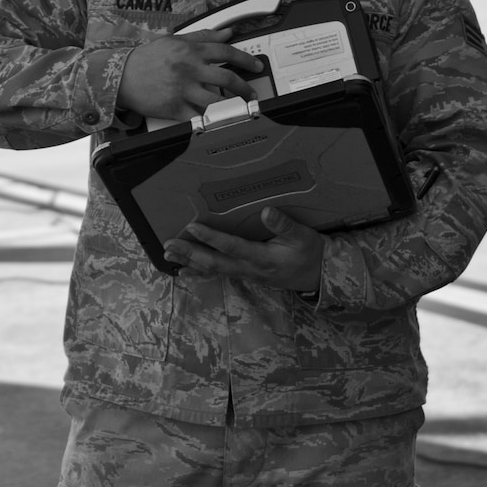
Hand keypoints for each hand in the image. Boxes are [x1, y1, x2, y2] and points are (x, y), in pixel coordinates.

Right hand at [118, 30, 265, 119]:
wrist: (121, 76)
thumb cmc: (148, 58)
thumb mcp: (175, 40)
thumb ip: (203, 36)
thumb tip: (227, 32)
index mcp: (191, 51)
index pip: (226, 53)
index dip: (246, 59)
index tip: (256, 66)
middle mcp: (189, 69)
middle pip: (227, 79)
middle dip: (245, 88)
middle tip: (252, 93)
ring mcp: (182, 90)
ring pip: (216, 101)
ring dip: (232, 106)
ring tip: (239, 108)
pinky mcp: (174, 108)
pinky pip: (198, 117)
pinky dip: (209, 120)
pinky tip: (217, 120)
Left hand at [165, 206, 323, 292]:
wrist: (317, 275)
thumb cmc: (309, 252)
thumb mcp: (302, 236)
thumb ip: (284, 224)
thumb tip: (266, 211)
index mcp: (263, 258)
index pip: (232, 247)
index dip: (211, 238)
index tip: (192, 227)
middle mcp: (250, 269)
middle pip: (215, 263)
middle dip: (190, 253)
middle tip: (169, 245)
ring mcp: (246, 274)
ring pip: (213, 270)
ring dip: (190, 262)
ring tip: (169, 256)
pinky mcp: (245, 275)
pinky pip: (218, 275)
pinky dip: (199, 273)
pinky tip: (184, 271)